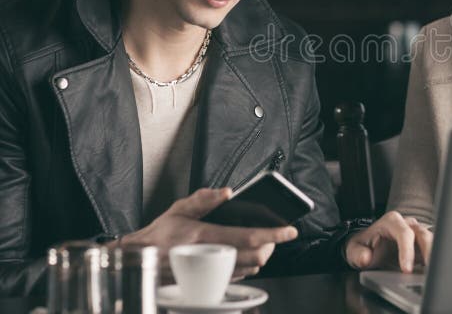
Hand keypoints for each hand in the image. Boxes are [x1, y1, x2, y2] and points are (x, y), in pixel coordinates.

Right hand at [120, 188, 297, 279]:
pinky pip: (235, 277)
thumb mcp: (179, 208)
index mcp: (202, 235)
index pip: (248, 236)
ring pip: (248, 269)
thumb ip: (204, 198)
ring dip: (260, 256)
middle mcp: (206, 257)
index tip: (290, 230)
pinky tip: (245, 255)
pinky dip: (246, 266)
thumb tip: (228, 192)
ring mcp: (206, 273)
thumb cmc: (160, 233)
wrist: (139, 260)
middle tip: (275, 236)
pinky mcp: (205, 283)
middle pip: (254, 257)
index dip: (273, 234)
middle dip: (271, 246)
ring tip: (263, 243)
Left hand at [344, 211, 432, 272]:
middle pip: (423, 235)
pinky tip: (434, 274)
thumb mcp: (354, 250)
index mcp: (391, 221)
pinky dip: (435, 261)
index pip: (404, 233)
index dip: (407, 251)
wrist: (369, 248)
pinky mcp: (423, 246)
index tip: (406, 269)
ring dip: (435, 257)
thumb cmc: (364, 247)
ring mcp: (417, 234)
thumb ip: (358, 253)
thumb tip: (366, 257)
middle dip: (429, 252)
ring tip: (435, 274)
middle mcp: (407, 224)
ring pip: (432, 241)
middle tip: (430, 272)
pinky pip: (433, 250)